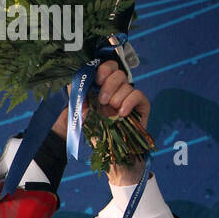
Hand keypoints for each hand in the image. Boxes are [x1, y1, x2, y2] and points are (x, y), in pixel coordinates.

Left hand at [90, 60, 149, 186]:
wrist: (102, 150)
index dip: (105, 69)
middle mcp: (116, 90)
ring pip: (128, 85)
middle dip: (109, 84)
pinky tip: (121, 113)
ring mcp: (128, 98)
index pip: (109, 67)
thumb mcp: (78, 107)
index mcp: (102, 86)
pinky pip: (138, 95)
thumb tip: (83, 78)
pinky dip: (130, 101)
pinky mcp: (140, 107)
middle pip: (119, 73)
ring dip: (117, 96)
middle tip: (102, 101)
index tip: (98, 79)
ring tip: (110, 110)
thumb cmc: (89, 129)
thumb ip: (79, 91)